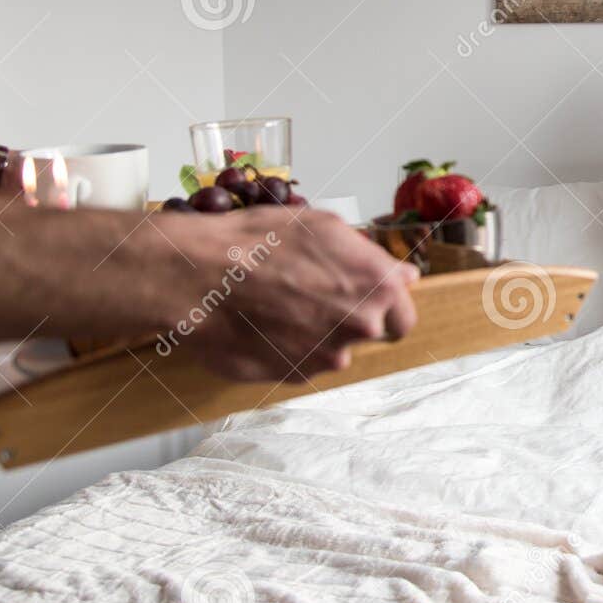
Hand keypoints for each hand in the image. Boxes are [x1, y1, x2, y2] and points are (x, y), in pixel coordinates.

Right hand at [161, 206, 417, 382]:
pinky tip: (264, 324)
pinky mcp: (294, 376)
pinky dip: (288, 348)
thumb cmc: (260, 242)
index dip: (385, 308)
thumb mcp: (325, 227)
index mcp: (378, 286)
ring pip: (333, 350)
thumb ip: (371, 257)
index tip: (366, 299)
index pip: (403, 316)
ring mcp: (327, 356)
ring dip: (316, 334)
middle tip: (319, 301)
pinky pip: (301, 364)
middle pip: (370, 334)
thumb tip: (403, 278)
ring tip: (279, 306)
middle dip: (353, 320)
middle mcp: (360, 326)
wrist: (200, 276)